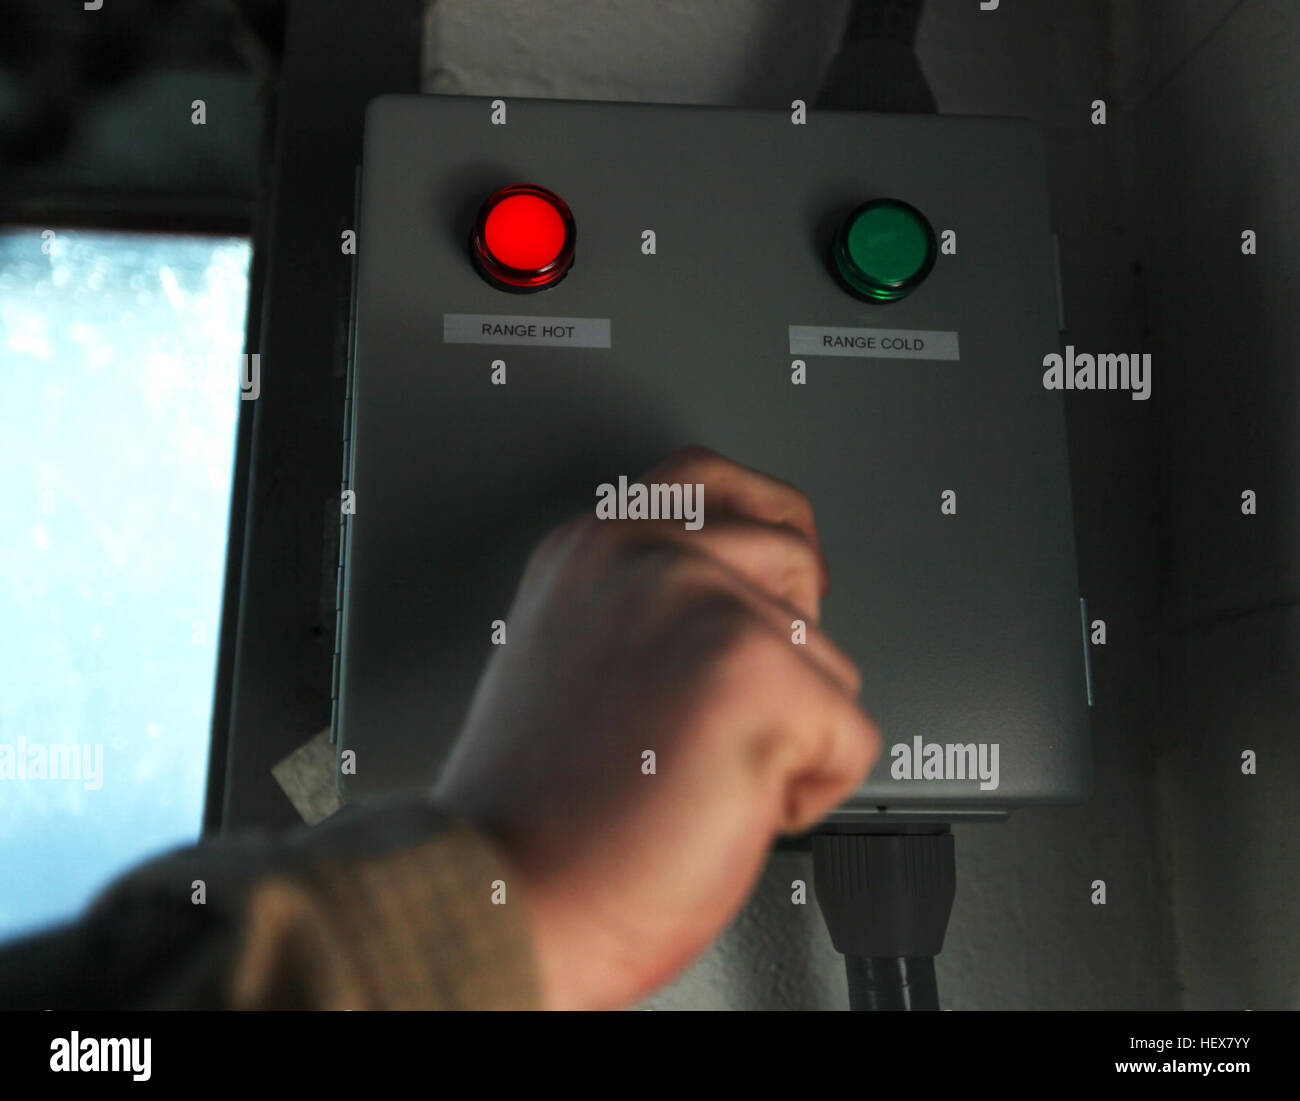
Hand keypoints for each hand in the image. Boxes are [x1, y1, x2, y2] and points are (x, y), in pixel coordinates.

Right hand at [435, 447, 879, 1008]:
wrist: (504, 899)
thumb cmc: (535, 813)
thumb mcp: (570, 659)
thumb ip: (643, 607)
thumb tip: (741, 602)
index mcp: (593, 549)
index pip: (710, 480)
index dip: (770, 524)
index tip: (790, 574)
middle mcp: (644, 557)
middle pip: (794, 559)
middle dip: (790, 646)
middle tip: (732, 716)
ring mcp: (700, 604)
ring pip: (829, 660)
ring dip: (790, 734)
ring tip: (699, 776)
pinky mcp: (753, 673)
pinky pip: (851, 738)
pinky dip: (808, 795)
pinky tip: (723, 809)